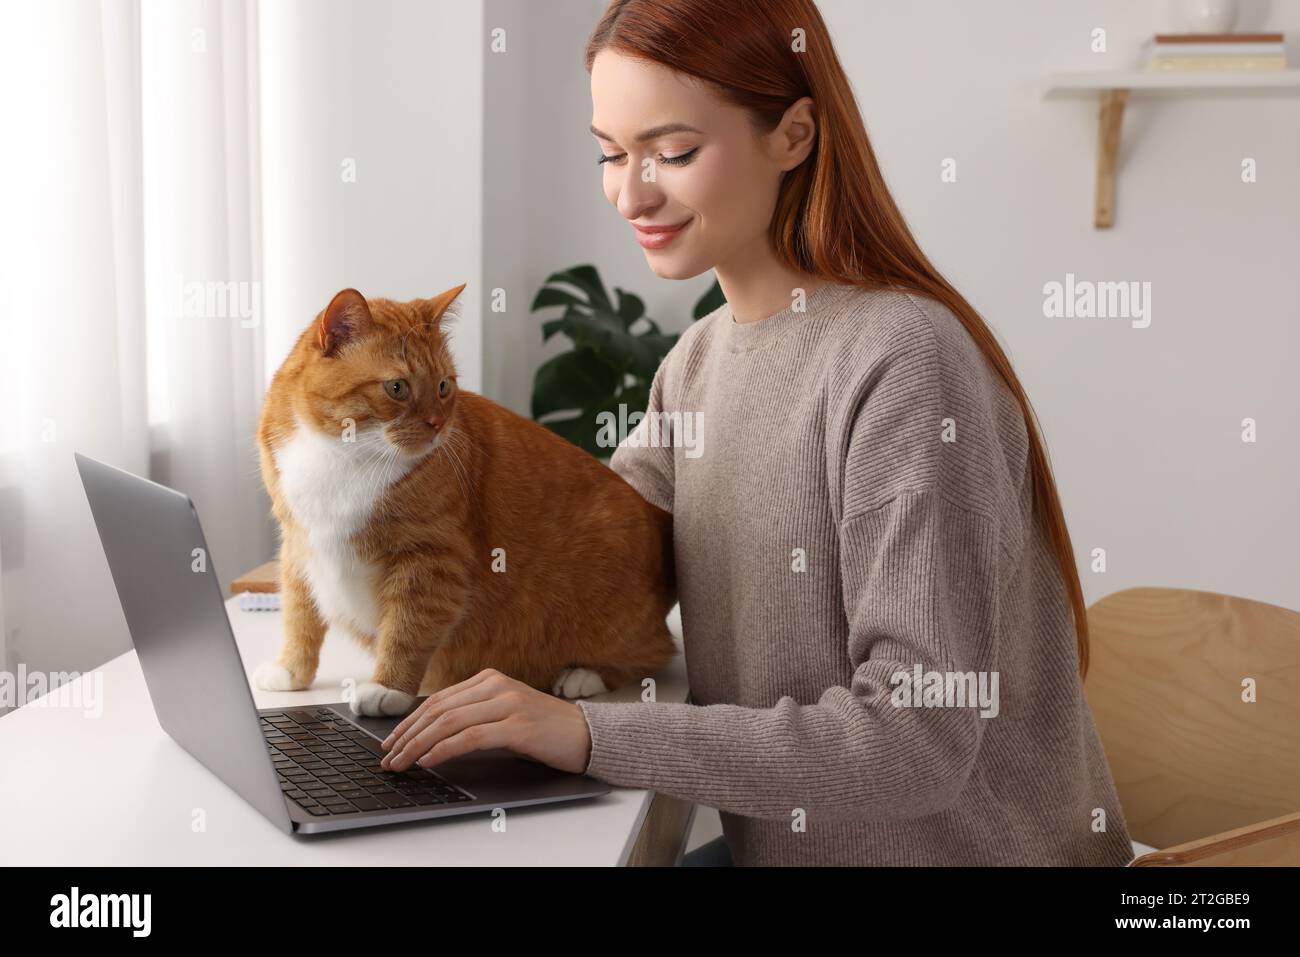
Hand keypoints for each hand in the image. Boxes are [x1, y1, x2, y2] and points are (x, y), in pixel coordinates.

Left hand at [379, 668, 592, 774]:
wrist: (587, 734)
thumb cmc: (545, 728)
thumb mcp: (505, 713)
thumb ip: (475, 714)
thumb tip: (432, 733)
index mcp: (490, 679)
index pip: (438, 700)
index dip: (410, 722)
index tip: (392, 741)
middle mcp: (497, 686)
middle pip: (438, 710)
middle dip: (407, 735)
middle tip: (389, 756)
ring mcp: (508, 703)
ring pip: (449, 723)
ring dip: (419, 745)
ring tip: (402, 763)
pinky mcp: (517, 725)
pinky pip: (470, 737)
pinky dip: (443, 750)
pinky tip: (429, 761)